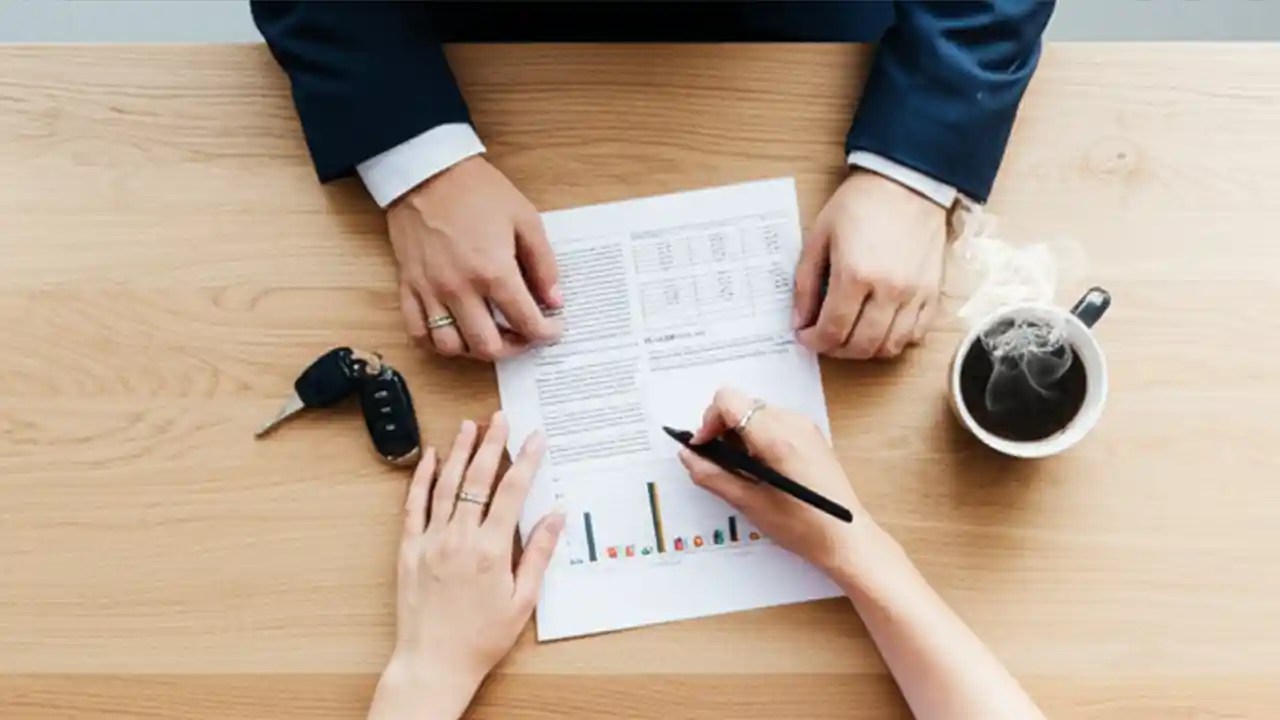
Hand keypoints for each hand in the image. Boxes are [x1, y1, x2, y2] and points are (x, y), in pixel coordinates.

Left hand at [369, 414, 565, 719]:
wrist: (434, 662)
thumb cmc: (480, 638)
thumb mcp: (522, 600)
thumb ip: (538, 553)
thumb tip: (556, 516)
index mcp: (492, 551)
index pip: (512, 492)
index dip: (526, 460)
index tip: (535, 438)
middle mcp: (459, 539)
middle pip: (477, 479)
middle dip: (492, 443)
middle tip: (500, 418)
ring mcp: (431, 541)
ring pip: (445, 484)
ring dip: (458, 451)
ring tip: (469, 426)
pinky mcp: (408, 549)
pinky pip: (414, 505)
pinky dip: (422, 478)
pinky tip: (429, 457)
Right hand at [387, 157, 563, 360]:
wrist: (427, 171)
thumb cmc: (477, 190)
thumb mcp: (525, 219)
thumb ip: (544, 264)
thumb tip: (555, 300)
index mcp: (493, 271)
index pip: (525, 321)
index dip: (545, 333)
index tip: (552, 329)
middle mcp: (460, 288)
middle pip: (488, 345)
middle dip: (514, 348)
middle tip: (524, 335)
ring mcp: (430, 290)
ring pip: (451, 346)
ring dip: (475, 350)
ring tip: (490, 336)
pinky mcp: (408, 286)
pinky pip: (417, 331)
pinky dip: (436, 342)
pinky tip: (454, 333)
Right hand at [677, 387, 867, 579]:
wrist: (846, 537)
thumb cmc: (803, 525)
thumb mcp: (749, 503)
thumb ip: (713, 476)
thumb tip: (688, 456)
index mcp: (775, 436)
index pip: (728, 400)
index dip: (708, 421)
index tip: (704, 447)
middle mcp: (791, 422)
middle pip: (742, 404)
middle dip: (723, 428)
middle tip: (720, 462)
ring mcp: (804, 426)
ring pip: (757, 412)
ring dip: (741, 434)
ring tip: (743, 470)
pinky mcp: (811, 435)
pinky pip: (774, 422)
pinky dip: (759, 437)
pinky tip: (762, 468)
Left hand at [794, 169, 945, 358]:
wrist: (907, 182)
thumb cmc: (861, 204)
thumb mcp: (819, 237)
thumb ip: (806, 283)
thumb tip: (800, 320)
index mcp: (855, 275)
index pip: (833, 330)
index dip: (814, 342)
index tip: (806, 336)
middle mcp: (888, 290)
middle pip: (861, 346)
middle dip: (836, 349)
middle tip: (826, 338)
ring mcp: (915, 294)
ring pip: (890, 347)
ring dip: (866, 350)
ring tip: (852, 335)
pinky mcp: (933, 292)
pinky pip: (917, 334)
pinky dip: (897, 340)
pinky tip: (881, 328)